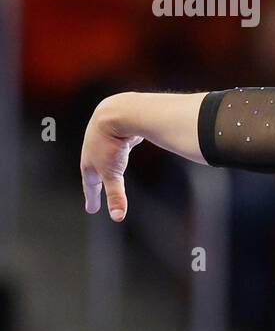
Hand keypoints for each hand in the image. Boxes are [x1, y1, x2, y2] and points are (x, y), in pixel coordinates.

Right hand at [80, 96, 143, 221]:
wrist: (118, 112)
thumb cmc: (110, 143)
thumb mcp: (112, 173)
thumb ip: (116, 195)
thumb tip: (117, 217)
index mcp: (90, 163)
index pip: (90, 186)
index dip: (92, 198)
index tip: (91, 209)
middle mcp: (95, 151)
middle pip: (95, 170)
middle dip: (95, 182)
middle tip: (94, 190)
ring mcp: (106, 140)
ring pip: (106, 154)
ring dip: (106, 162)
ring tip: (109, 168)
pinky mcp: (120, 130)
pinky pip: (119, 141)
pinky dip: (121, 147)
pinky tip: (128, 144)